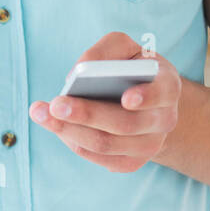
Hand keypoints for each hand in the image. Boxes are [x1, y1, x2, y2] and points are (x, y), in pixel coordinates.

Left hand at [29, 31, 180, 172]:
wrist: (145, 102)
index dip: (146, 97)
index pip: (162, 93)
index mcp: (168, 86)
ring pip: (107, 145)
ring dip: (70, 131)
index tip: (126, 98)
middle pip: (125, 124)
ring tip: (42, 114)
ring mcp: (150, 145)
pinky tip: (56, 126)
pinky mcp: (132, 162)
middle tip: (55, 104)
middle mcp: (164, 119)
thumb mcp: (124, 48)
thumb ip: (106, 51)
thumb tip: (79, 72)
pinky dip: (75, 143)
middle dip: (87, 115)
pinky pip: (100, 159)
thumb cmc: (130, 67)